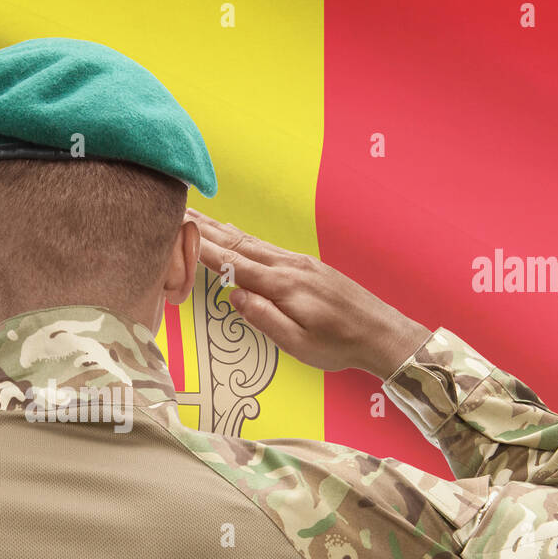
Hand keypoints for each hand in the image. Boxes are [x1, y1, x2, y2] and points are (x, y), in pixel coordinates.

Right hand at [187, 208, 431, 379]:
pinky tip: (234, 235)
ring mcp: (299, 263)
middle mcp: (289, 266)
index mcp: (283, 286)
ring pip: (252, 242)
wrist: (380, 332)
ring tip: (197, 218)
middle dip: (206, 229)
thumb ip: (264, 318)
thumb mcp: (297, 344)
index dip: (202, 249)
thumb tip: (234, 296)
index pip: (233, 263)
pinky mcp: (307, 266)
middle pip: (238, 244)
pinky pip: (266, 247)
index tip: (177, 233)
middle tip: (178, 213)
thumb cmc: (339, 345)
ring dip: (221, 230)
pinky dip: (243, 238)